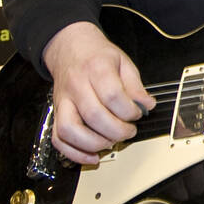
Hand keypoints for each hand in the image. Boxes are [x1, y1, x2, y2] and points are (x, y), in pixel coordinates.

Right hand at [41, 21, 156, 165]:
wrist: (70, 48)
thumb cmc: (96, 56)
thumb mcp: (123, 62)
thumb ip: (135, 85)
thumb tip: (147, 105)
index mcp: (96, 68)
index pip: (112, 95)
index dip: (129, 111)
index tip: (137, 113)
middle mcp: (76, 85)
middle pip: (93, 115)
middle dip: (116, 130)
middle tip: (129, 130)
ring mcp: (63, 101)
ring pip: (70, 130)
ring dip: (95, 143)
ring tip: (112, 141)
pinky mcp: (56, 113)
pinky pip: (58, 139)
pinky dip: (74, 152)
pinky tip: (92, 155)